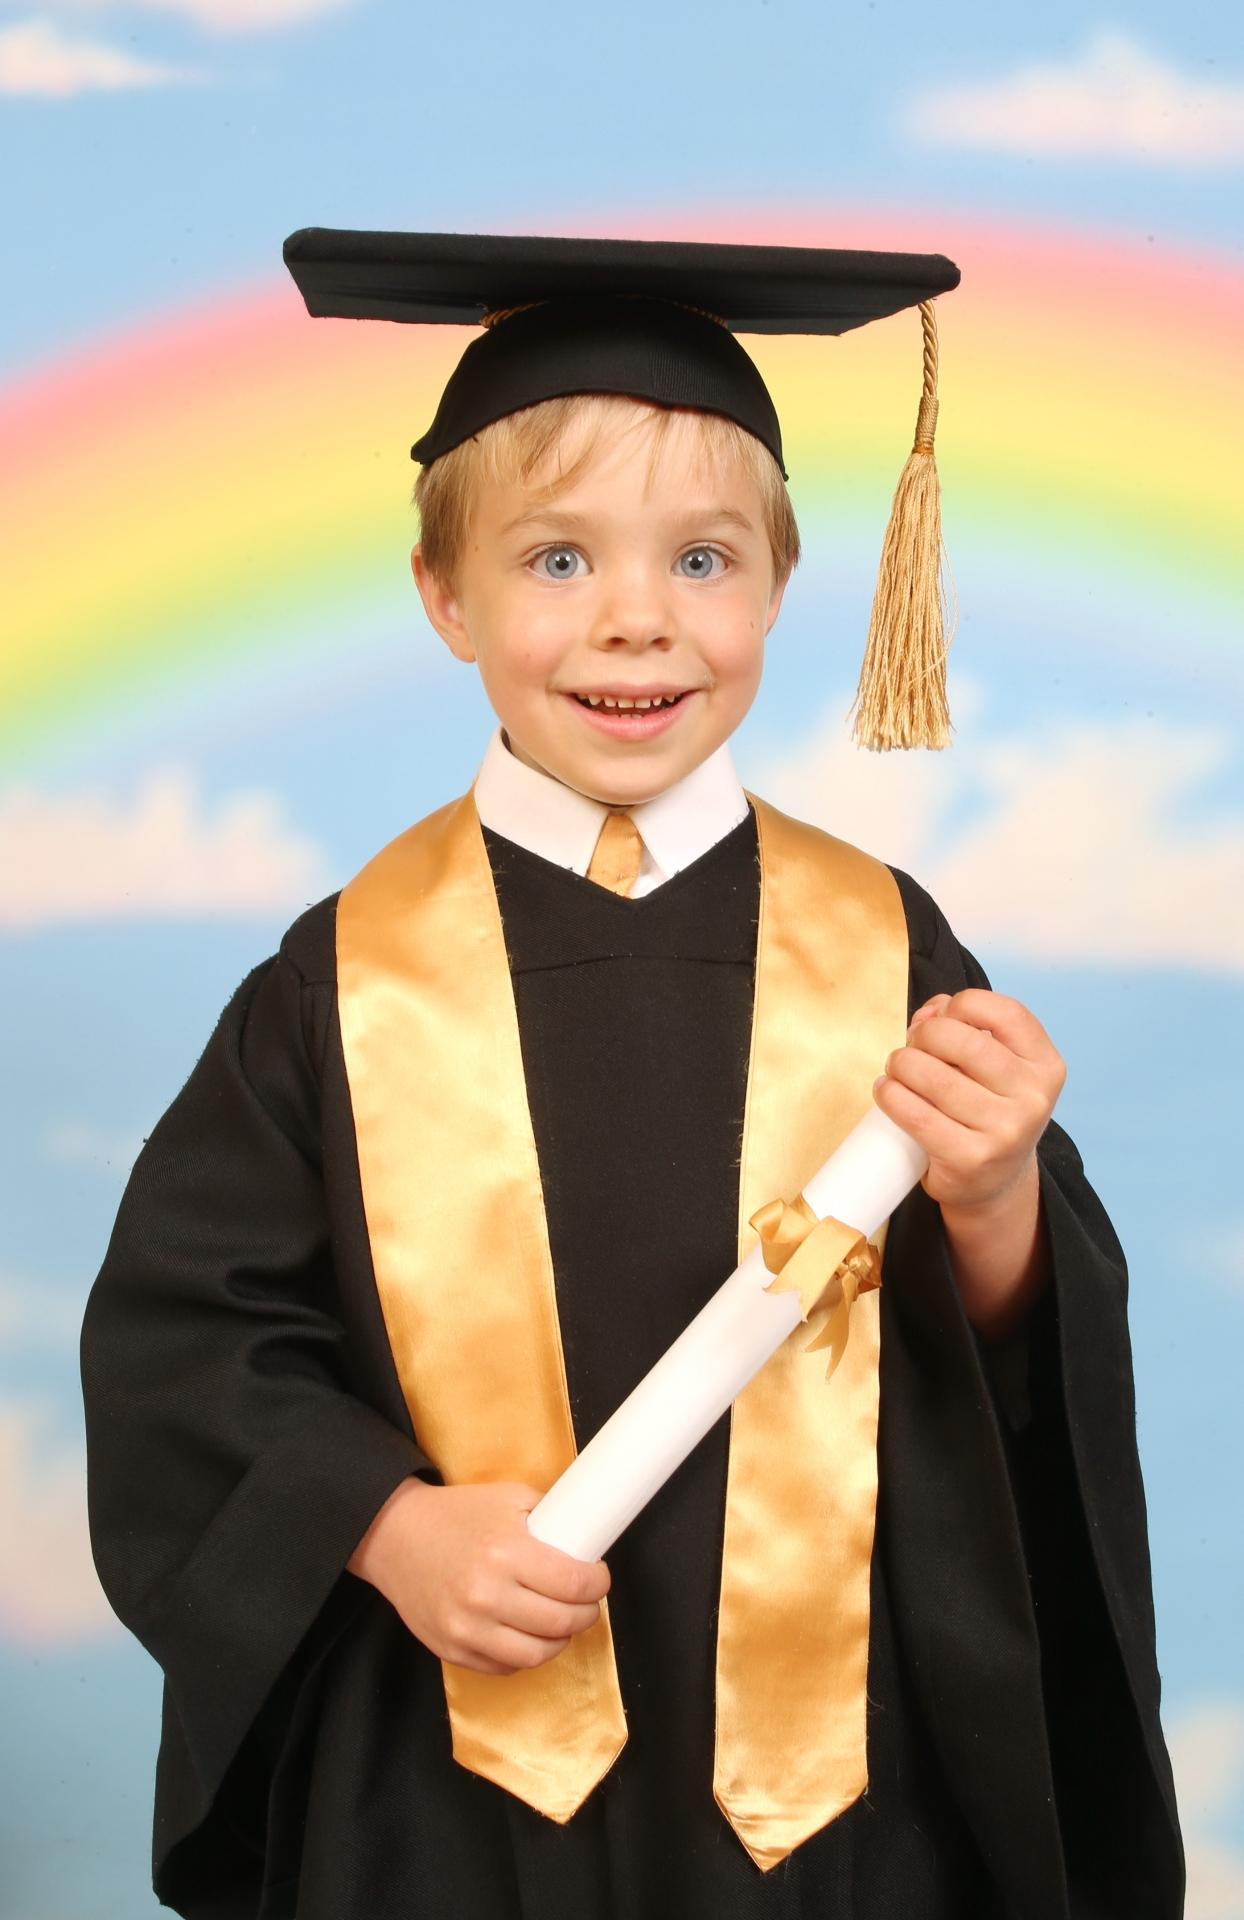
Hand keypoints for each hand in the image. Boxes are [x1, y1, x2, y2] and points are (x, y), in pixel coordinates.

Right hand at [346, 1477, 610, 1675]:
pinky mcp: (452, 1650)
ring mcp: (467, 1628)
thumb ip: (548, 1515)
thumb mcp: (507, 1498)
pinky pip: (504, 1667)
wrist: (394, 1536)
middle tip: (587, 1601)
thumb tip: (588, 1535)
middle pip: (561, 1622)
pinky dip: (524, 1655)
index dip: (597, 1583)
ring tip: (561, 1622)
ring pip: (536, 1654)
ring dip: (559, 1640)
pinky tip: (528, 1634)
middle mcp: (486, 1595)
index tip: (599, 1577)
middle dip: (586, 1612)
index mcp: (505, 1551)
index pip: (573, 1583)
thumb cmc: (456, 1514)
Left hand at [872, 990, 1065, 1338]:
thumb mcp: (995, 1066)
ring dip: (900, 1065)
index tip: (942, 1019)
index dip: (961, 1005)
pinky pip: (917, 1115)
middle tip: (911, 1049)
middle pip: (962, 1041)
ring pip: (934, 1077)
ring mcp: (1006, 1132)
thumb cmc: (987, 1109)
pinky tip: (887, 1091)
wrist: (994, 1182)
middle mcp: (1033, 1098)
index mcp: (1046, 1066)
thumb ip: (964, 1026)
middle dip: (923, 1036)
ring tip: (896, 1070)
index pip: (1004, 1013)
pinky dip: (891, 1096)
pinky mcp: (971, 1159)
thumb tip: (929, 1013)